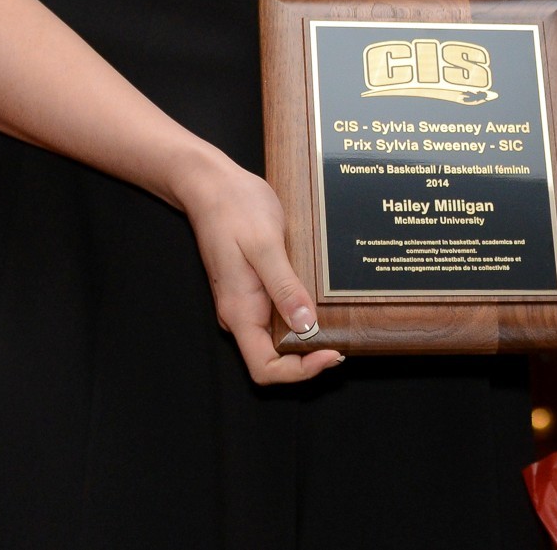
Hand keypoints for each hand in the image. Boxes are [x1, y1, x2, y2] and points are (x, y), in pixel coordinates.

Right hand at [173, 151, 345, 384]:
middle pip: (274, 358)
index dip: (298, 371)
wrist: (212, 184)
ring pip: (277, 336)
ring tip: (338, 321)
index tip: (330, 354)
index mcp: (240, 311)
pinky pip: (278, 312)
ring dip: (307, 336)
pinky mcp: (254, 286)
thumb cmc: (236, 209)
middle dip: (308, 357)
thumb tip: (306, 326)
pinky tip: (321, 298)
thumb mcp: (265, 245)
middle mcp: (241, 313)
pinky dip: (300, 313)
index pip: (265, 367)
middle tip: (343, 338)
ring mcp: (246, 301)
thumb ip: (284, 286)